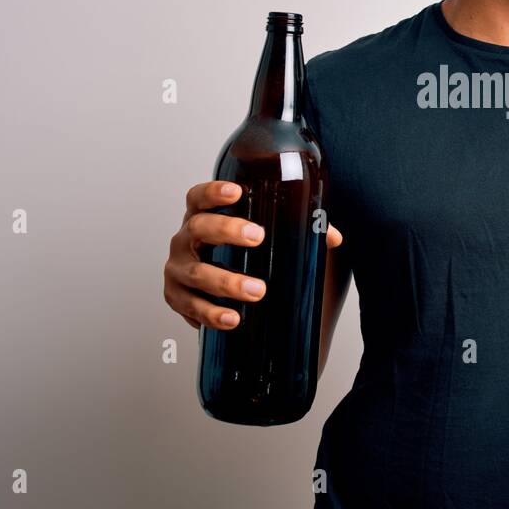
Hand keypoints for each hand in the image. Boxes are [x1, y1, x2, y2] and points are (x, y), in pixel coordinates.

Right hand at [163, 180, 343, 330]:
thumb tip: (331, 237)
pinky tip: (233, 318)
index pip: (199, 197)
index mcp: (202, 217)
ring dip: (227, 281)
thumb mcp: (265, 240)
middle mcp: (184, 240)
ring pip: (197, 272)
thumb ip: (297, 233)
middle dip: (227, 230)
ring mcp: (177, 270)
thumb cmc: (241, 257)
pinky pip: (191, 307)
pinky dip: (211, 314)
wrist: (216, 294)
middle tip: (258, 237)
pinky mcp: (177, 299)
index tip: (236, 191)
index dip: (213, 191)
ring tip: (257, 290)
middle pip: (199, 228)